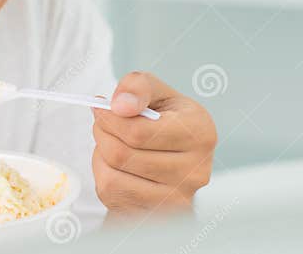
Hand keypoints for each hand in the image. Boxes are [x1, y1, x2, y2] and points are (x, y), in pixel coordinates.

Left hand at [91, 71, 216, 217]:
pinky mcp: (158, 216)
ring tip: (111, 141)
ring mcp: (178, 199)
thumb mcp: (155, 90)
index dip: (109, 118)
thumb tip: (119, 106)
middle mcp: (196, 171)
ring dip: (101, 155)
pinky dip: (104, 174)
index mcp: (201, 133)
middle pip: (122, 155)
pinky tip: (116, 163)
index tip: (101, 107)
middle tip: (101, 122)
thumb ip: (138, 86)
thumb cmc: (163, 117)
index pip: (138, 132)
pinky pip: (112, 195)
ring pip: (113, 177)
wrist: (172, 155)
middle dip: (102, 133)